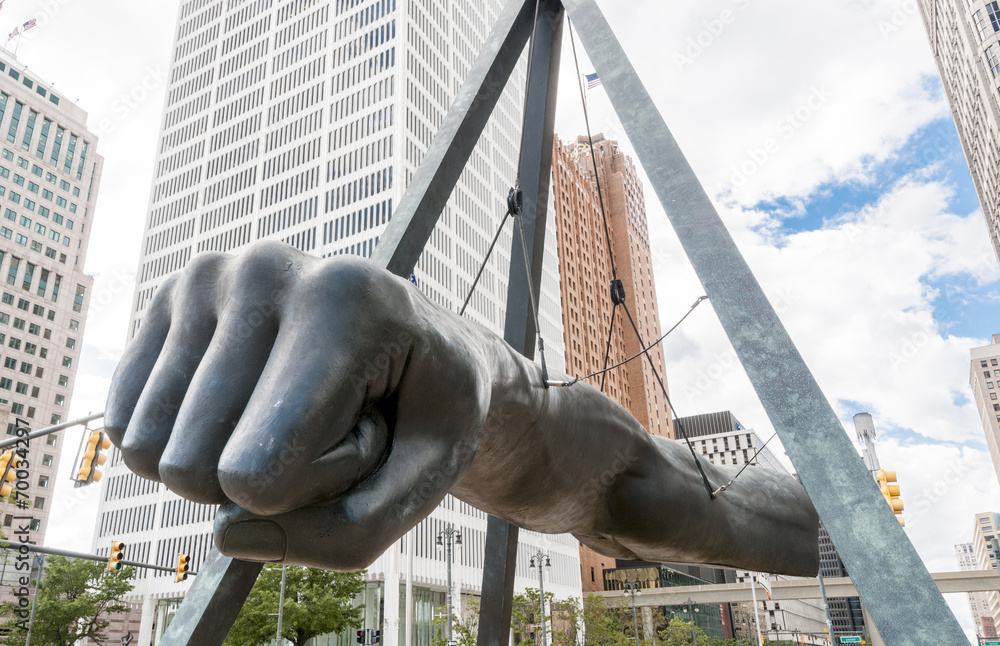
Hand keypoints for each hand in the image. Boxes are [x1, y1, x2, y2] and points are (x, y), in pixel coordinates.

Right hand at [105, 242, 491, 569]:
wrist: (411, 335)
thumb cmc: (427, 405)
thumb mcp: (428, 479)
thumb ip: (349, 534)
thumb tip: (227, 536)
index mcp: (341, 305)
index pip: (261, 472)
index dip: (317, 489)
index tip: (372, 429)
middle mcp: (262, 272)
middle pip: (196, 471)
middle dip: (274, 476)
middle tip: (336, 418)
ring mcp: (204, 279)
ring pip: (152, 452)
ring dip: (231, 457)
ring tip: (302, 404)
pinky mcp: (164, 300)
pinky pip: (126, 425)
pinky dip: (189, 437)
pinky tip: (254, 394)